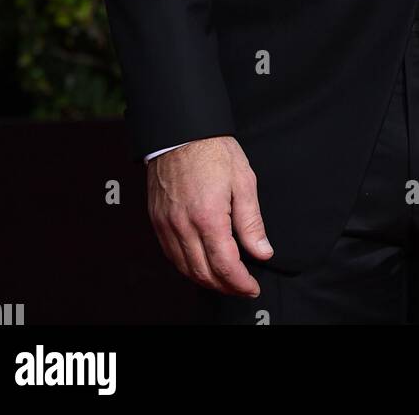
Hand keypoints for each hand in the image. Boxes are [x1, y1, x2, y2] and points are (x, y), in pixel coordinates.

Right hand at [146, 135, 272, 295]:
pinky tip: (200, 263)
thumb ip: (251, 222)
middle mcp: (184, 225)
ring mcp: (167, 224)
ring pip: (185, 268)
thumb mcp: (244, 181)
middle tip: (241, 287)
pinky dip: (187, 266)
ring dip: (206, 280)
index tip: (251, 287)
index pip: (225, 265)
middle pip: (203, 273)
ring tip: (224, 279)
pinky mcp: (157, 220)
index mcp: (209, 216)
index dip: (241, 283)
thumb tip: (262, 251)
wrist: (181, 130)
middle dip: (225, 287)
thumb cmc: (213, 149)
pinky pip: (171, 254)